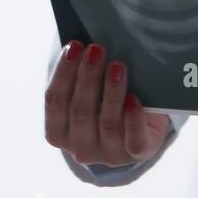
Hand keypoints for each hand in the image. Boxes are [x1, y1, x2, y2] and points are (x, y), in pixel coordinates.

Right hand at [44, 40, 170, 168]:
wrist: (143, 128)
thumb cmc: (107, 102)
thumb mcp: (90, 92)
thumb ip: (80, 74)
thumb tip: (83, 42)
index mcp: (59, 132)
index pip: (54, 102)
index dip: (63, 73)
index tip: (74, 45)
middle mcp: (80, 147)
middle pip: (81, 111)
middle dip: (88, 77)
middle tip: (97, 49)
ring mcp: (108, 153)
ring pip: (108, 123)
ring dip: (111, 92)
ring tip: (117, 65)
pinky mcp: (136, 154)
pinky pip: (134, 141)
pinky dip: (133, 120)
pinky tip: (134, 99)